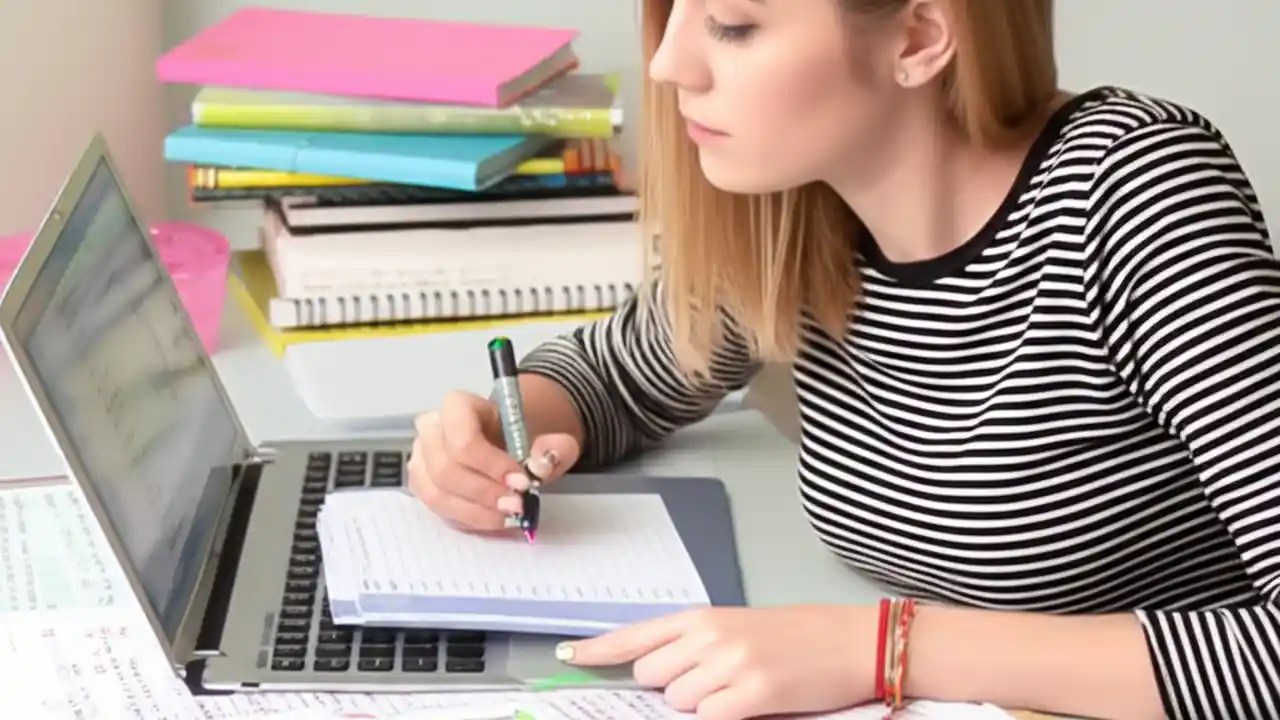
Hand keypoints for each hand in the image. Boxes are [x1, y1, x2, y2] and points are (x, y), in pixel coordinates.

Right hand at [407, 390, 579, 531]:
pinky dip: (470, 520)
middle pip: (446, 470)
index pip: (462, 439)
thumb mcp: (549, 432)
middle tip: (518, 504)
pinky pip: (440, 510)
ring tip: (510, 515)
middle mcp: (431, 430)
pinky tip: (497, 520)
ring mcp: (422, 460)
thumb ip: (554, 447)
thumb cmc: (520, 433)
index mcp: (458, 406)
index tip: (521, 481)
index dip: (490, 465)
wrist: (510, 438)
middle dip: (485, 493)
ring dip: (476, 511)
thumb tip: (542, 466)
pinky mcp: (424, 486)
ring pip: (438, 495)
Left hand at [556, 605, 876, 719]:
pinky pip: (708, 718)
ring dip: (699, 706)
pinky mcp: (754, 694)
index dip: (600, 650)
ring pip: (678, 701)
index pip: (637, 633)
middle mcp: (711, 636)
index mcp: (705, 615)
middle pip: (651, 675)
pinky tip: (746, 705)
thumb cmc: (797, 635)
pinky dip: (719, 717)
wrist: (851, 642)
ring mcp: (731, 665)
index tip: (570, 657)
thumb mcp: (739, 626)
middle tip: (711, 682)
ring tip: (737, 690)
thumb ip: (695, 644)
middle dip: (670, 687)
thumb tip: (655, 673)